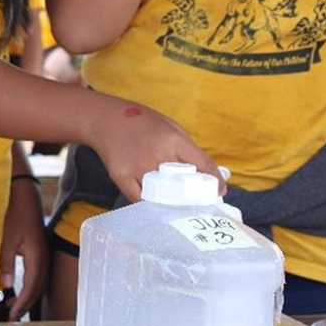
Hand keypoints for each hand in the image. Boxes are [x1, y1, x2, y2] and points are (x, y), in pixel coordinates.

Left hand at [0, 177, 48, 319]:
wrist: (24, 195)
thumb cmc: (15, 214)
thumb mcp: (6, 239)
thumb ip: (5, 263)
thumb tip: (5, 286)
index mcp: (37, 257)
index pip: (31, 288)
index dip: (22, 304)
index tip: (11, 314)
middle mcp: (44, 258)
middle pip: (38, 289)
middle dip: (26, 305)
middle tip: (12, 316)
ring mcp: (43, 255)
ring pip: (39, 283)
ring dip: (28, 296)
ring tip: (13, 307)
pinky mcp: (40, 251)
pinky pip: (38, 275)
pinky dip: (30, 286)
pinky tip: (18, 289)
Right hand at [88, 100, 222, 202]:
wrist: (105, 119)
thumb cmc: (142, 122)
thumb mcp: (171, 126)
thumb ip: (188, 148)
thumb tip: (207, 173)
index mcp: (173, 139)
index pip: (202, 164)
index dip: (214, 181)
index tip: (220, 191)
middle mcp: (157, 154)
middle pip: (184, 185)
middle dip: (194, 195)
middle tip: (199, 201)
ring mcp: (138, 167)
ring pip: (162, 196)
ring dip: (172, 203)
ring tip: (177, 205)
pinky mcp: (121, 176)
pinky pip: (139, 198)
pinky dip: (148, 202)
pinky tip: (153, 202)